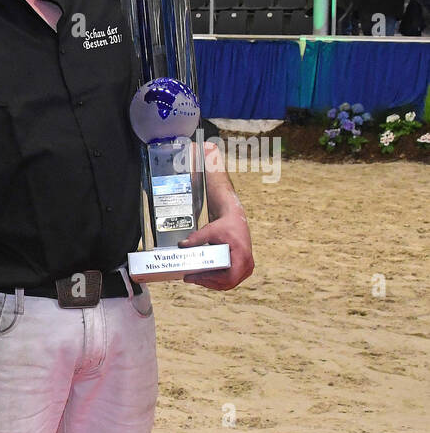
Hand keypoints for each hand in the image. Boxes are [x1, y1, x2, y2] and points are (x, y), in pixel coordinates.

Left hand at [179, 141, 253, 289]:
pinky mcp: (240, 273)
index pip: (226, 262)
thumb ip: (212, 173)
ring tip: (190, 276)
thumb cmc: (225, 210)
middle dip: (207, 279)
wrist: (236, 220)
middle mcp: (245, 257)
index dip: (206, 262)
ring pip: (225, 283)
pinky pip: (225, 283)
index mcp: (237, 241)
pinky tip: (198, 278)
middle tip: (188, 275)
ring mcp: (245, 267)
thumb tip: (208, 149)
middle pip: (226, 278)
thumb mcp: (216, 194)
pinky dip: (212, 283)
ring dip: (208, 282)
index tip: (188, 259)